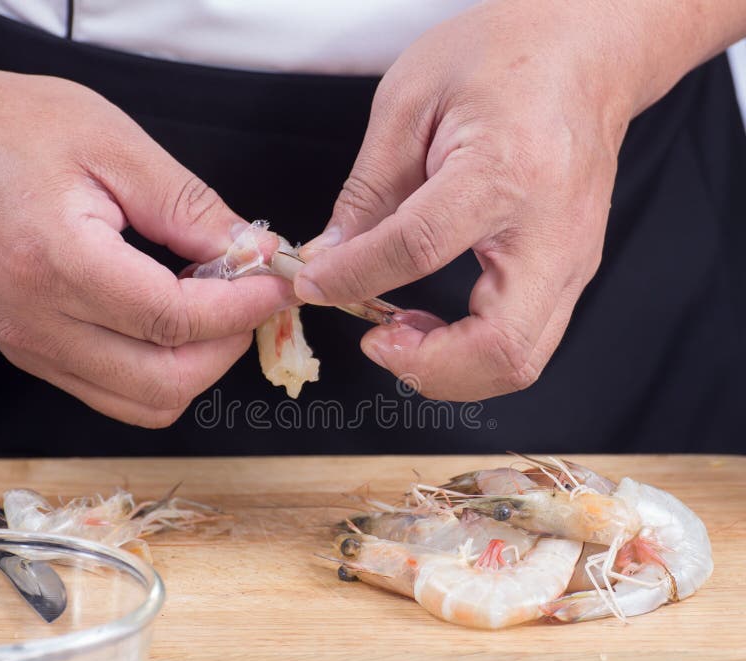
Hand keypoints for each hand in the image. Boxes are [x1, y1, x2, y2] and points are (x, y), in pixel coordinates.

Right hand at [0, 57, 293, 425]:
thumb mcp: (115, 145)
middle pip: (164, 384)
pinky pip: (117, 393)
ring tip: (212, 310)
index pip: (174, 321)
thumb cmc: (12, 132)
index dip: (241, 309)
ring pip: (145, 403)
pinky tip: (173, 322)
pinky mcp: (35, 353)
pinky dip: (162, 370)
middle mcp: (39, 323)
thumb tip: (253, 252)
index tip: (275, 284)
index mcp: (58, 263)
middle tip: (248, 300)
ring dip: (198, 367)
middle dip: (226, 348)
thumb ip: (192, 207)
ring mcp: (34, 347)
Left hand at [295, 0, 745, 400]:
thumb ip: (367, 192)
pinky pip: (523, 343)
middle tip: (376, 339)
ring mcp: (573, 260)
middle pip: (501, 348)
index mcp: (504, 170)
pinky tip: (433, 327)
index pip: (419, 248)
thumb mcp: (410, 103)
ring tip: (400, 335)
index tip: (314, 284)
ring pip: (519, 362)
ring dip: (448, 370)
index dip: (354, 277)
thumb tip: (329, 259)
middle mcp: (553, 231)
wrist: (583, 54)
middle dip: (425, 366)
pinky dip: (469, 355)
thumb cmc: (502, 59)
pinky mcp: (572, 274)